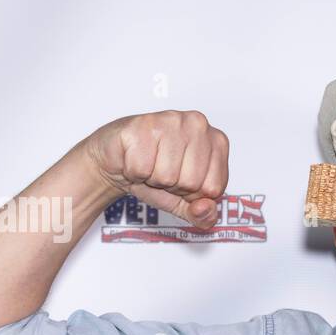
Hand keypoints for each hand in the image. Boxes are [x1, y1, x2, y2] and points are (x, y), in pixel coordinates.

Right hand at [85, 110, 228, 228]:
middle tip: (162, 172)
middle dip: (172, 187)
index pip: (214, 188)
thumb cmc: (154, 173)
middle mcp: (197, 124)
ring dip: (152, 179)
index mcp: (217, 141)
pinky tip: (134, 158)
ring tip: (149, 165)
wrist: (117, 159)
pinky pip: (142, 169)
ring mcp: (171, 120)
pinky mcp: (143, 124)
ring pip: (167, 176)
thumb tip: (205, 210)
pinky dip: (134, 172)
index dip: (193, 194)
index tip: (182, 179)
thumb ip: (201, 214)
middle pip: (191, 182)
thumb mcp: (184, 200)